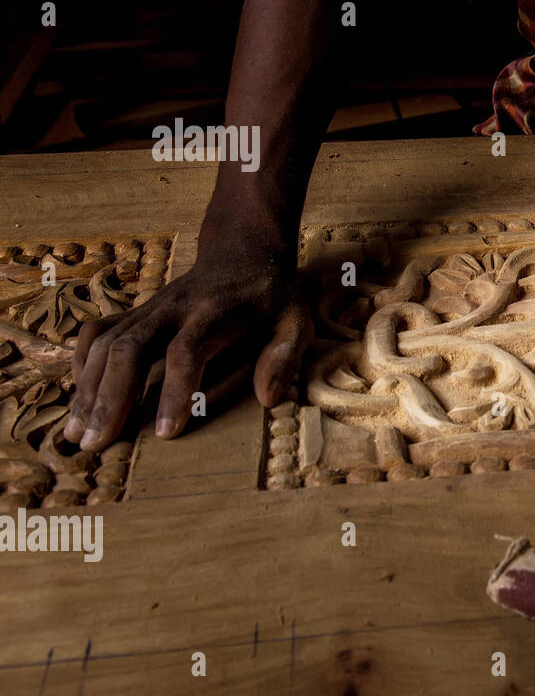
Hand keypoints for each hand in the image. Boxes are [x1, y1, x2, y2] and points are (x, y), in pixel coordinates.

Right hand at [65, 247, 311, 451]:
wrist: (243, 252)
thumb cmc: (272, 297)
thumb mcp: (296, 320)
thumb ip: (285, 356)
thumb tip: (267, 398)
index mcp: (215, 312)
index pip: (186, 352)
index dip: (175, 392)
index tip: (166, 432)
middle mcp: (174, 308)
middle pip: (130, 349)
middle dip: (110, 397)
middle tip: (97, 443)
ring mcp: (150, 307)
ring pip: (106, 344)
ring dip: (88, 388)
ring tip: (78, 434)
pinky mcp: (136, 310)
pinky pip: (96, 332)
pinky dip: (81, 361)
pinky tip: (78, 394)